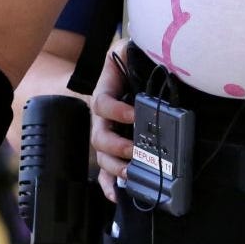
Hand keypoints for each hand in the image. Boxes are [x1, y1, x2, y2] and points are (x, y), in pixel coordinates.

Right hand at [89, 47, 134, 202]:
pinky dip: (109, 185)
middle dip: (116, 146)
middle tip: (134, 150)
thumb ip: (129, 49)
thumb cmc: (128, 61)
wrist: (124, 70)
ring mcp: (106, 136)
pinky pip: (105, 172)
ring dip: (114, 168)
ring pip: (102, 157)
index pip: (102, 103)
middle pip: (99, 137)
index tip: (132, 113)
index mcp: (105, 94)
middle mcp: (102, 118)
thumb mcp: (126, 49)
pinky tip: (118, 195)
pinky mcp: (113, 150)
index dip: (115, 110)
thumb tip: (145, 54)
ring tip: (130, 173)